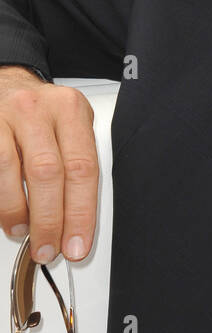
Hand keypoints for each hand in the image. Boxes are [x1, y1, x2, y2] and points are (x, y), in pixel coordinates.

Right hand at [0, 67, 97, 262]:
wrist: (7, 84)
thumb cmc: (42, 113)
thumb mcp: (70, 125)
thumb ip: (76, 163)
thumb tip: (77, 220)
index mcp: (70, 110)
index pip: (82, 167)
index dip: (80, 212)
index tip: (78, 243)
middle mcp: (38, 110)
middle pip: (48, 172)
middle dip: (50, 220)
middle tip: (48, 248)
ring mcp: (5, 117)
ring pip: (12, 173)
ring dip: (19, 213)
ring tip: (24, 232)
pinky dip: (1, 201)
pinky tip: (7, 215)